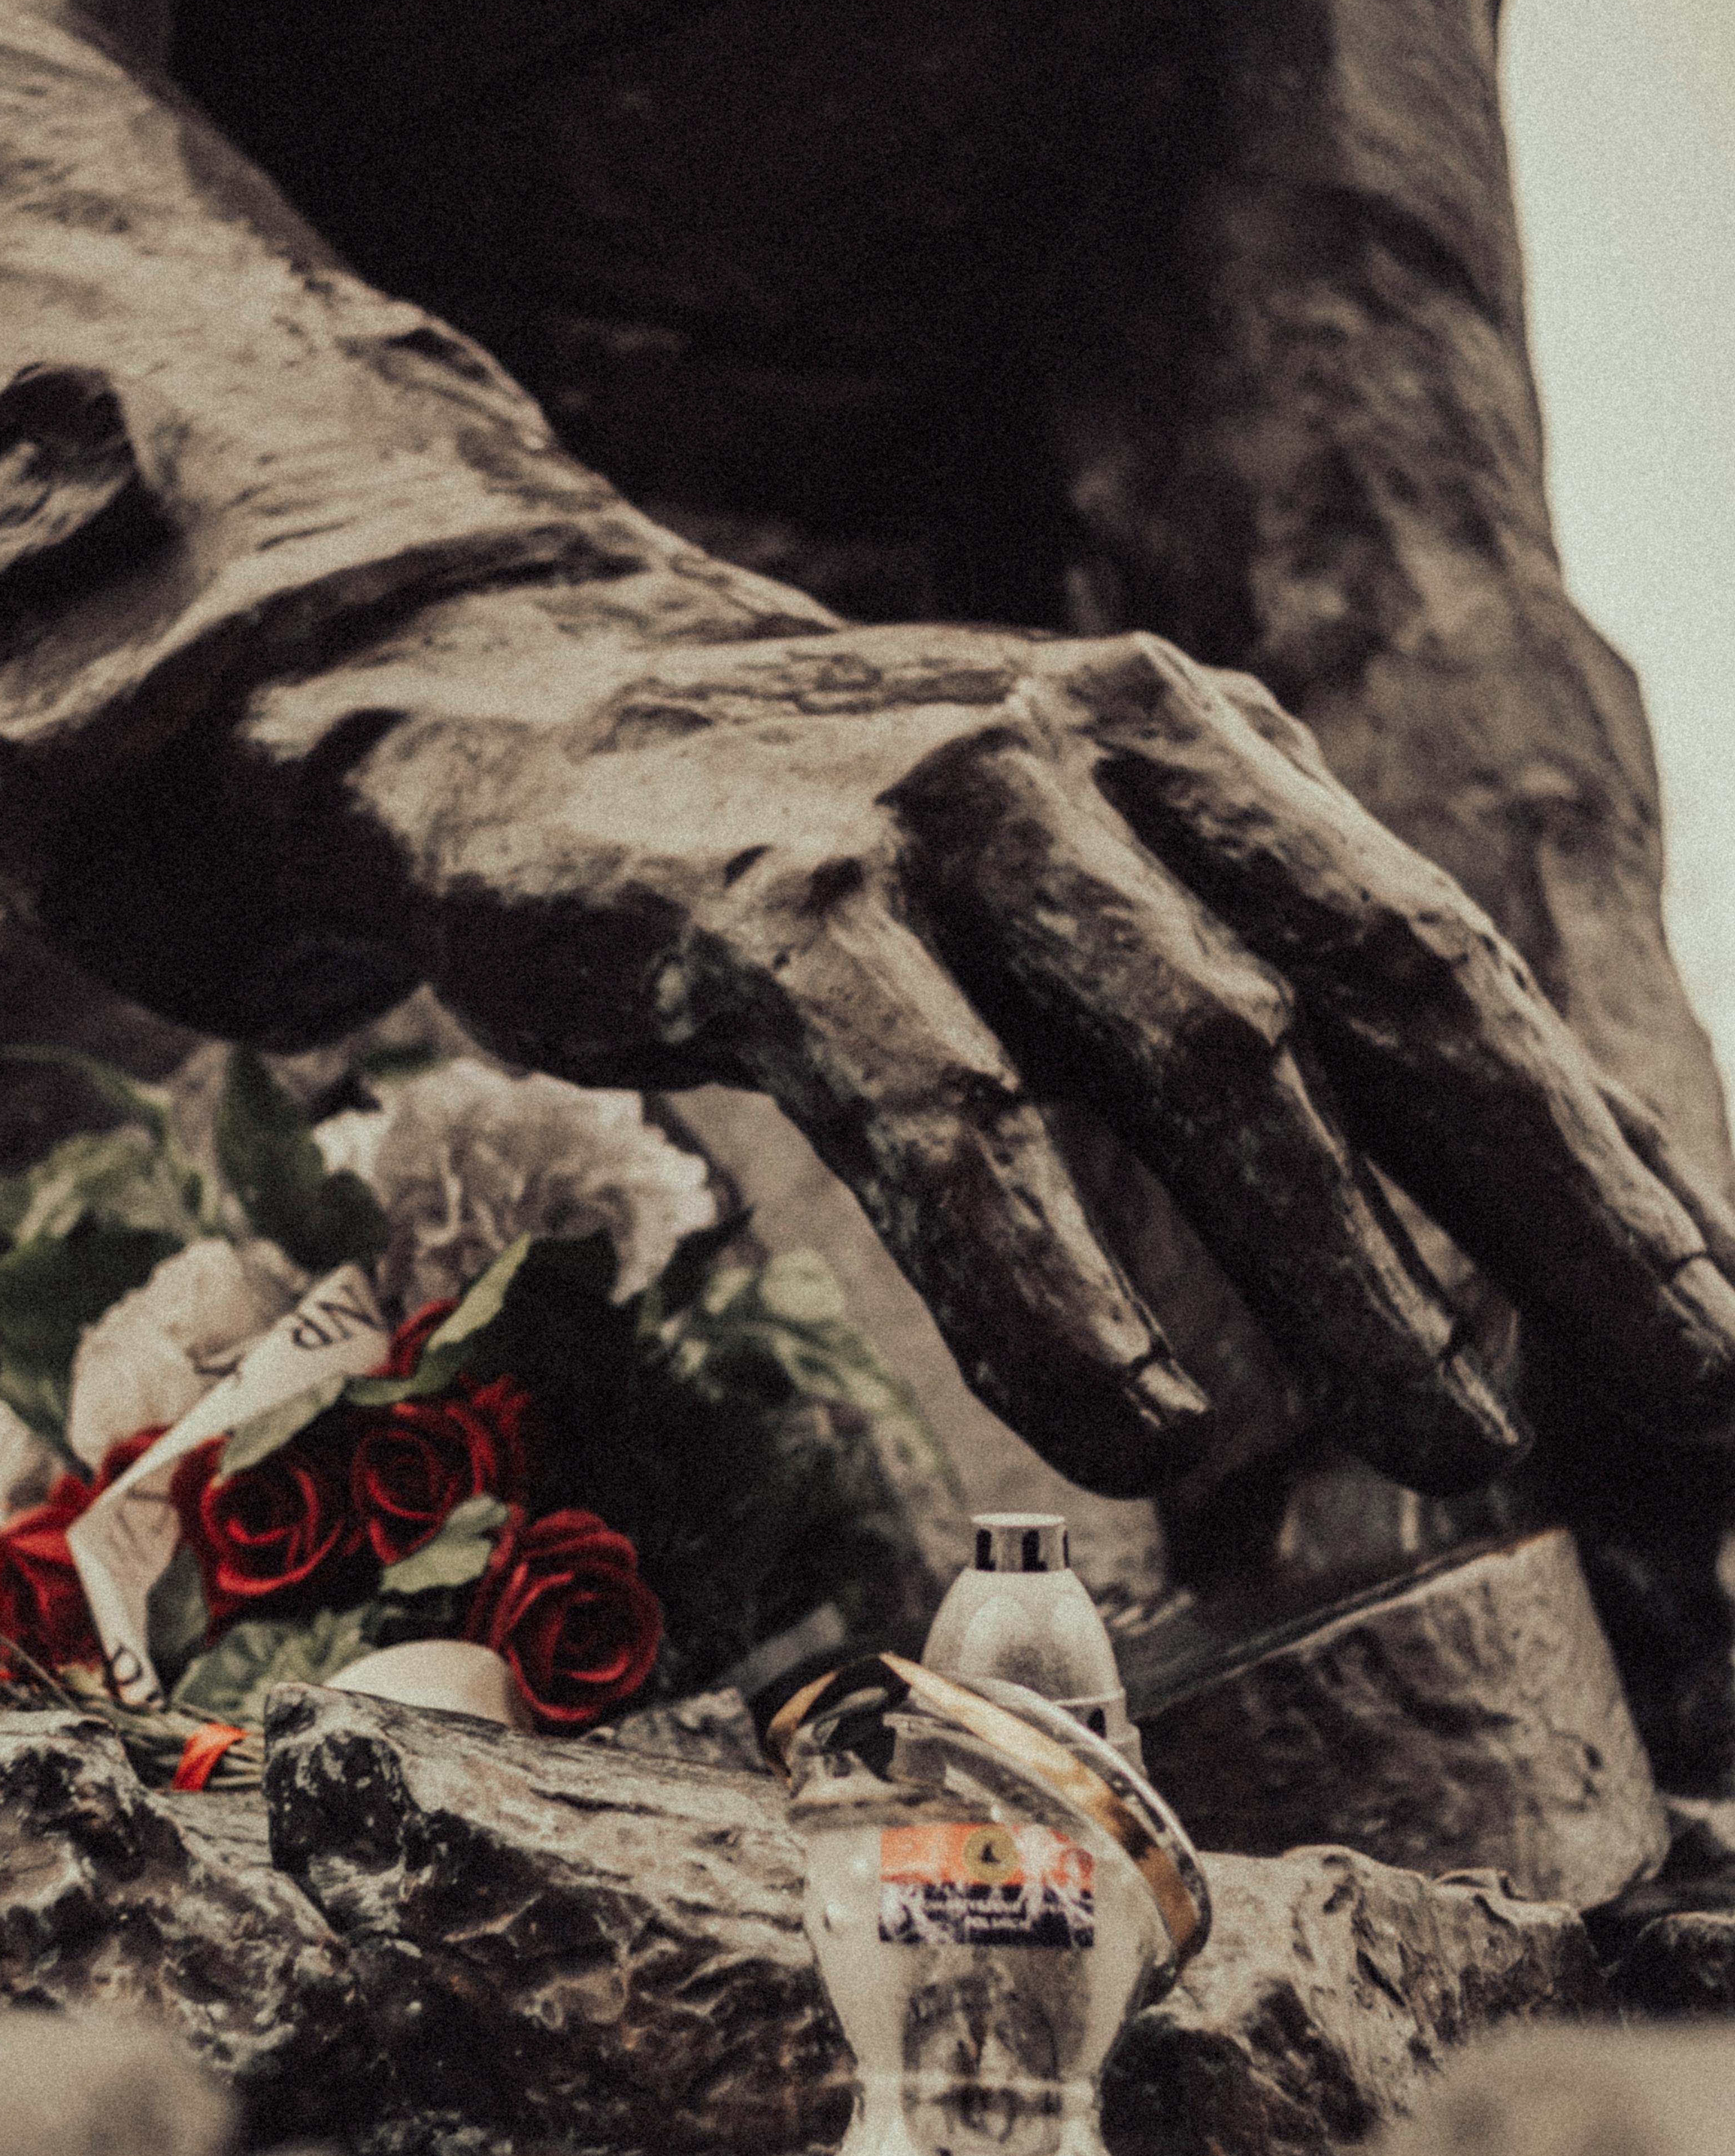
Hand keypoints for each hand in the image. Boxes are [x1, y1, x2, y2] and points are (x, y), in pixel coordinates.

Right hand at [298, 603, 1734, 1500]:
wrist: (537, 710)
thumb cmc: (833, 847)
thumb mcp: (1061, 873)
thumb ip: (1210, 1001)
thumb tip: (1401, 1251)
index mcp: (1197, 744)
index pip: (1441, 954)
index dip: (1588, 1151)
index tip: (1707, 1325)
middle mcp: (1103, 752)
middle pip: (1375, 996)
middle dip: (1544, 1216)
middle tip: (1669, 1401)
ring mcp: (944, 817)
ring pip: (1197, 1059)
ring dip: (1339, 1271)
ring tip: (1446, 1445)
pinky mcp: (784, 910)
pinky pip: (960, 1125)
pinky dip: (1061, 1288)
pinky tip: (1139, 1424)